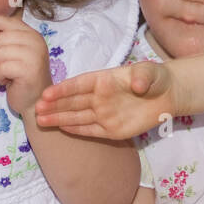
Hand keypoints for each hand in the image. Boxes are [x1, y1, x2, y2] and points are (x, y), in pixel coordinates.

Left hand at [0, 14, 51, 116]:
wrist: (34, 101)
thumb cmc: (20, 77)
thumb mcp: (6, 54)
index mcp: (32, 35)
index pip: (7, 21)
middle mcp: (37, 42)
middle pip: (1, 38)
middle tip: (2, 67)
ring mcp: (35, 55)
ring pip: (0, 53)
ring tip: (6, 75)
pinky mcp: (30, 70)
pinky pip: (2, 67)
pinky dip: (0, 75)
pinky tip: (8, 81)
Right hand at [35, 61, 174, 138]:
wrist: (168, 95)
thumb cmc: (155, 78)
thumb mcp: (150, 72)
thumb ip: (142, 77)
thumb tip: (136, 85)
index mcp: (103, 80)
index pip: (79, 85)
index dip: (63, 89)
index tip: (47, 93)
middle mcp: (99, 97)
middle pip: (73, 102)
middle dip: (54, 105)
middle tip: (36, 109)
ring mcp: (104, 114)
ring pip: (77, 116)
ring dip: (59, 118)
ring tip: (40, 120)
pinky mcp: (112, 130)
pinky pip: (90, 130)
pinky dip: (76, 130)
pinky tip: (60, 129)